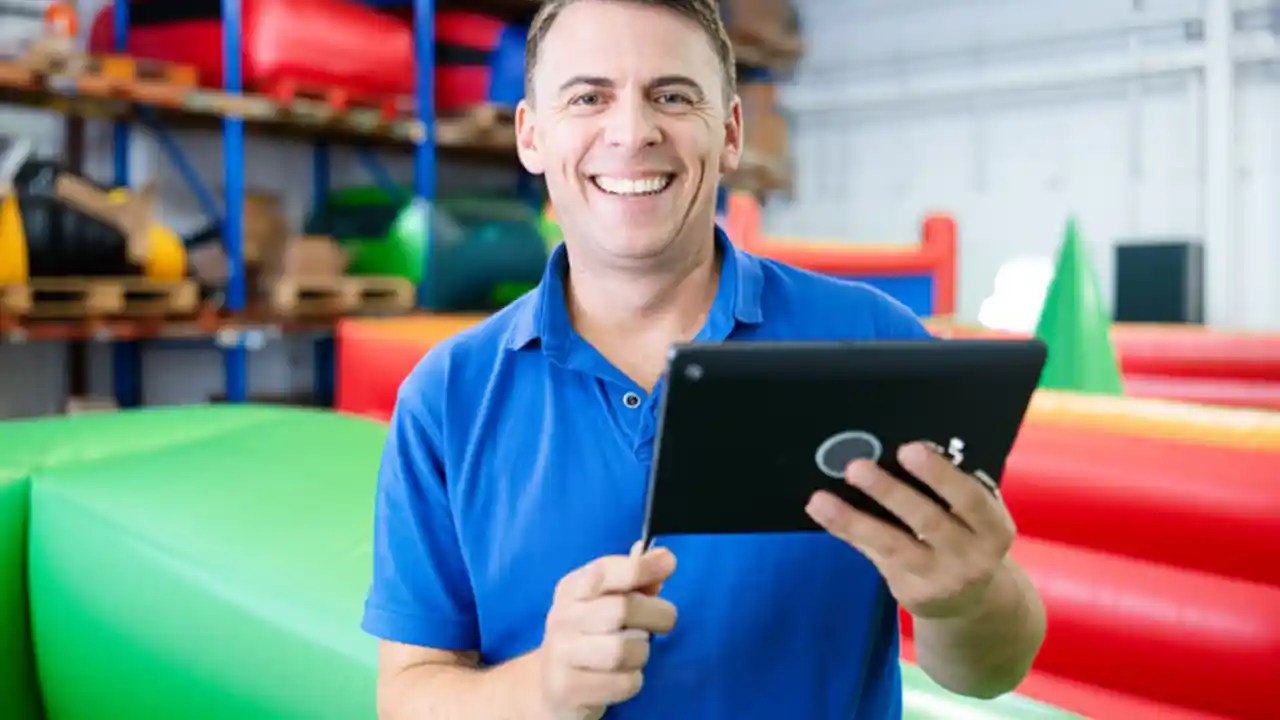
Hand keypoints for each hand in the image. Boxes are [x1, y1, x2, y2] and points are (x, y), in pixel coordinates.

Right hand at [536, 546, 677, 718]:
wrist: (551, 685)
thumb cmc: (590, 635)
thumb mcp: (607, 602)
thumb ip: (637, 581)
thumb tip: (664, 558)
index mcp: (572, 589)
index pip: (605, 571)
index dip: (641, 566)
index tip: (669, 562)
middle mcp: (562, 617)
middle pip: (622, 609)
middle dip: (655, 614)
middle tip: (662, 621)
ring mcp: (562, 654)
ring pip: (625, 650)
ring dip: (642, 652)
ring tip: (633, 652)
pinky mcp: (569, 689)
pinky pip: (625, 683)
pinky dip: (633, 680)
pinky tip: (619, 676)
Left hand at [805, 441, 1015, 620]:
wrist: (971, 601)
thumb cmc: (965, 536)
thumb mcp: (973, 518)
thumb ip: (947, 490)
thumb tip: (891, 444)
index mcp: (993, 527)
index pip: (971, 498)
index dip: (941, 474)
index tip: (909, 449)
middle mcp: (972, 556)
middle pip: (928, 521)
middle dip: (890, 492)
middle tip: (856, 466)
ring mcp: (941, 578)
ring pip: (893, 544)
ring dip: (855, 519)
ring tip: (822, 499)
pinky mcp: (913, 593)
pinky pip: (875, 556)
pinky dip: (848, 531)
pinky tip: (822, 512)